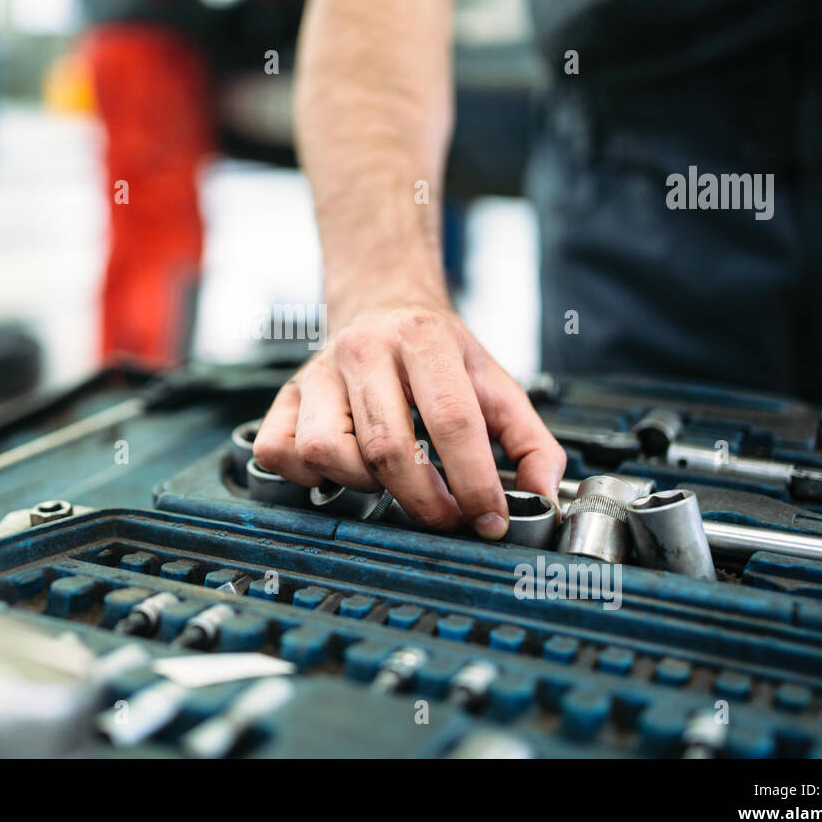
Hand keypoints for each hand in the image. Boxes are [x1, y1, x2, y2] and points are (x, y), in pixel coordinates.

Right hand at [252, 304, 565, 536]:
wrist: (381, 304)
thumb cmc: (437, 353)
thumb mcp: (494, 382)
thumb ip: (530, 441)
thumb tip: (543, 495)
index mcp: (423, 339)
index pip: (451, 421)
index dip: (474, 482)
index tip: (488, 518)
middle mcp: (363, 349)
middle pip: (387, 447)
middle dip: (423, 500)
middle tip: (445, 516)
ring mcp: (317, 372)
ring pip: (326, 452)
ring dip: (362, 484)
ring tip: (387, 479)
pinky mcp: (284, 395)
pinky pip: (279, 452)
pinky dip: (307, 477)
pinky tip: (340, 470)